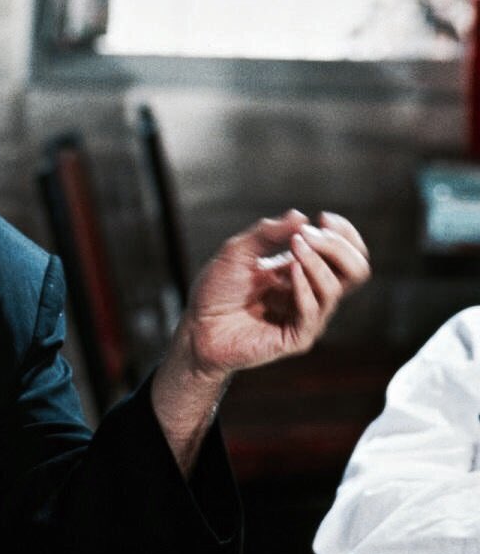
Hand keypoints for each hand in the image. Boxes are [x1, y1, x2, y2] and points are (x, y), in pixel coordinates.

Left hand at [151, 210, 369, 474]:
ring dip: (318, 261)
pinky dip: (305, 287)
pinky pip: (314, 311)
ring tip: (295, 246)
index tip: (324, 217)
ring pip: (336, 288)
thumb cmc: (217, 289)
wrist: (197, 326)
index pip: (347, 254)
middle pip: (355, 271)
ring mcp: (306, 317)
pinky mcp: (296, 337)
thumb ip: (267, 233)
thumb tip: (300, 215)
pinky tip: (291, 271)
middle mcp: (310, 294)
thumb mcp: (238, 251)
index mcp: (303, 272)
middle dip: (337, 246)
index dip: (344, 234)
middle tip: (309, 234)